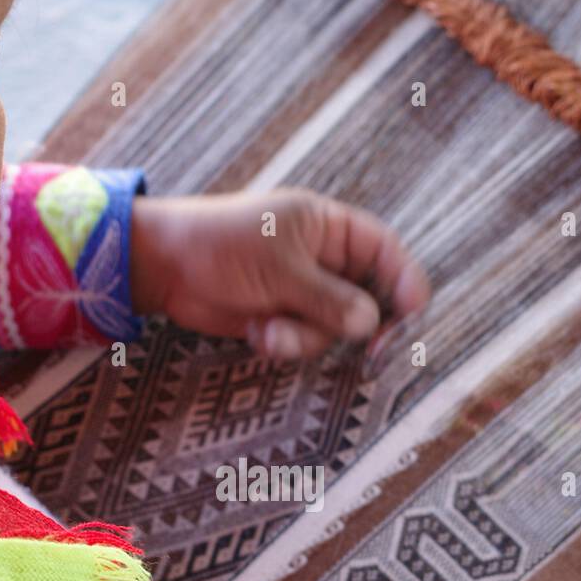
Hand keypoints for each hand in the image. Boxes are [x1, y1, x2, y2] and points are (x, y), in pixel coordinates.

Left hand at [130, 188, 430, 360]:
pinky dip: (285, 343)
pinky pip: (305, 341)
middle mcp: (324, 260)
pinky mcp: (283, 318)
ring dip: (307, 337)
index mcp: (330, 228)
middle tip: (372, 352)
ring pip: (335, 328)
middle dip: (365, 325)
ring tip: (271, 330)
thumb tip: (371, 322)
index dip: (405, 280)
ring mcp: (304, 291)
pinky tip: (258, 332)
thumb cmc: (221, 246)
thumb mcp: (280, 269)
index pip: (385, 251)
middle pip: (370, 297)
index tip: (414, 310)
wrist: (165, 269)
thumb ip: (328, 297)